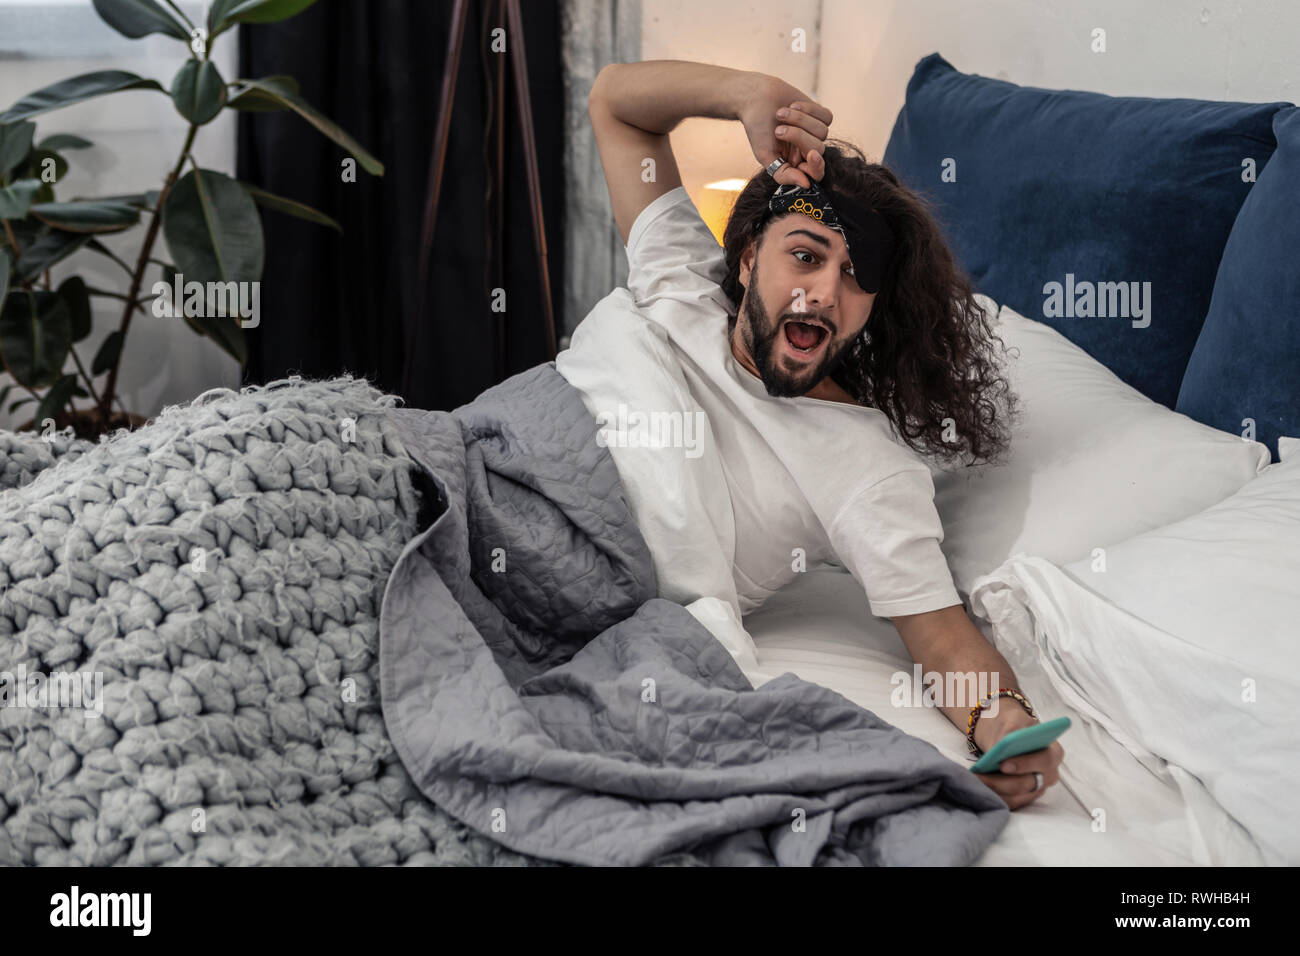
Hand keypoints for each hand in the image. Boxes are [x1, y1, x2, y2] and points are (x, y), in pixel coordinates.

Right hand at [737, 73, 831, 187]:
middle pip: (818, 150)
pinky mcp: (819, 115)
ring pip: (823, 132)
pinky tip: (793, 105)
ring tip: (781, 113)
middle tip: (778, 130)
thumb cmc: (758, 128)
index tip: (811, 156)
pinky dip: (809, 109)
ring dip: (800, 120)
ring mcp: (815, 132)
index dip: (817, 167)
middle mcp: (807, 149)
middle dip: (799, 137)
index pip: (815, 173)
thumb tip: (806, 184)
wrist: (756, 98)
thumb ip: (783, 174)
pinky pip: (826, 117)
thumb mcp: (765, 155)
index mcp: (795, 163)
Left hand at [971, 707, 1064, 810]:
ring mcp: (1038, 789)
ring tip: (974, 782)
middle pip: (1029, 784)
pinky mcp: (1025, 798)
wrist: (1007, 736)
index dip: (1025, 764)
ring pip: (1017, 797)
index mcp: (1054, 752)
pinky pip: (1010, 803)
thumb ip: (1012, 728)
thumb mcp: (1014, 718)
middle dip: (1002, 782)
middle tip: (980, 777)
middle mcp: (1049, 774)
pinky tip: (978, 788)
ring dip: (994, 791)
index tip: (1003, 764)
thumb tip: (1003, 743)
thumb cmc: (1014, 727)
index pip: (1044, 761)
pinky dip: (994, 797)